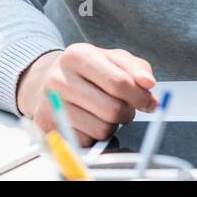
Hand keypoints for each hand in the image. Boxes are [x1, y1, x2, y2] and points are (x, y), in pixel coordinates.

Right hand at [16, 43, 158, 146]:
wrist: (49, 81)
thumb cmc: (88, 71)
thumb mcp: (113, 59)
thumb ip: (136, 68)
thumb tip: (149, 83)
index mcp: (78, 55)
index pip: (119, 82)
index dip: (140, 96)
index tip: (149, 101)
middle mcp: (59, 79)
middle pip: (112, 109)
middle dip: (127, 112)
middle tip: (125, 107)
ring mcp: (50, 105)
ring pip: (102, 129)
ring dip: (112, 125)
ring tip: (104, 112)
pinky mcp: (47, 127)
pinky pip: (87, 141)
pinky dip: (94, 135)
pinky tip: (89, 121)